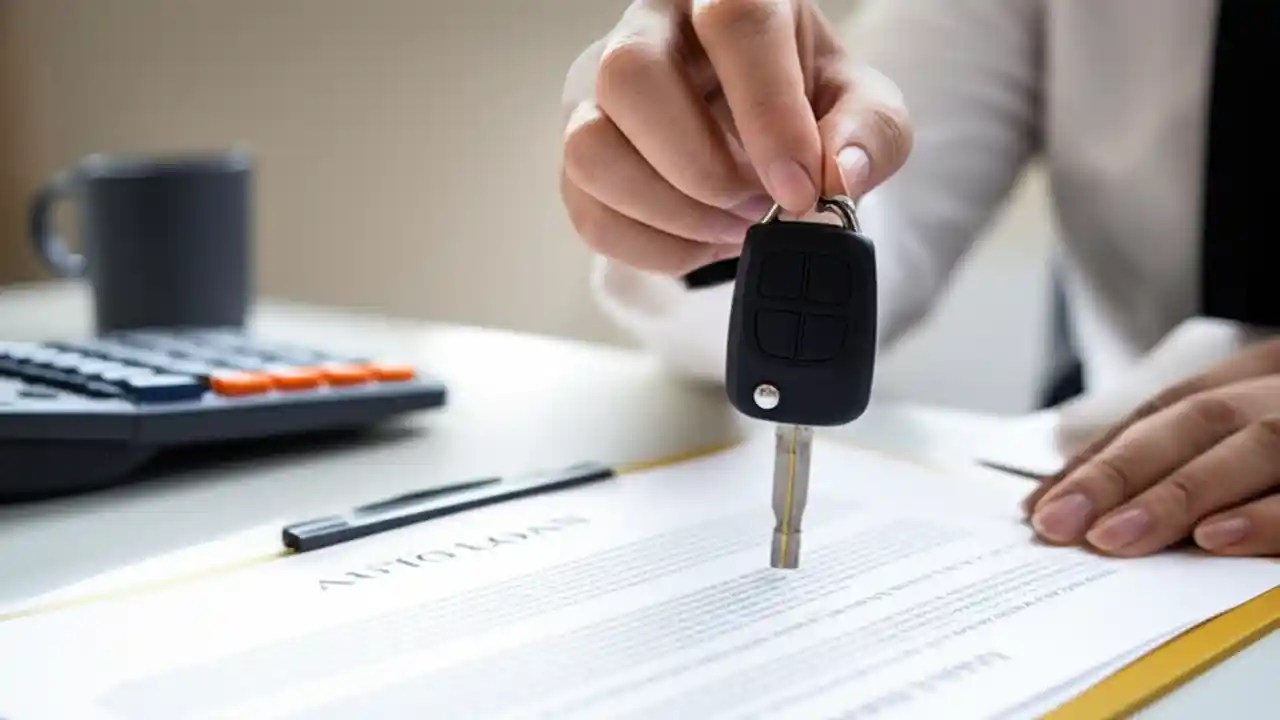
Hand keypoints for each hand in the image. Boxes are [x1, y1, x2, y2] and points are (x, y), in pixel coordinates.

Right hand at [560, 0, 912, 274]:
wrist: (753, 125)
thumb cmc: (802, 100)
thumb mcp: (858, 105)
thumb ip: (869, 132)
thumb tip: (841, 175)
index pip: (732, 21)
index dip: (767, 112)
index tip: (798, 188)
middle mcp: (650, 28)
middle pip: (631, 75)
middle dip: (702, 169)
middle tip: (758, 207)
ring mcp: (598, 93)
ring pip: (590, 148)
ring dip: (670, 213)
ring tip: (731, 225)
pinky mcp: (578, 156)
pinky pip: (590, 213)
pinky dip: (655, 249)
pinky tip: (701, 240)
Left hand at [1024, 338, 1279, 556]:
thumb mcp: (1255, 427)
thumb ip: (1185, 455)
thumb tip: (1083, 504)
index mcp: (1258, 378)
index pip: (1164, 412)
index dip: (1102, 458)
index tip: (1043, 506)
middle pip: (1195, 422)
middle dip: (1119, 473)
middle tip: (1059, 523)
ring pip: (1252, 448)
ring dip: (1176, 495)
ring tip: (1114, 535)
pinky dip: (1264, 518)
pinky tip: (1215, 539)